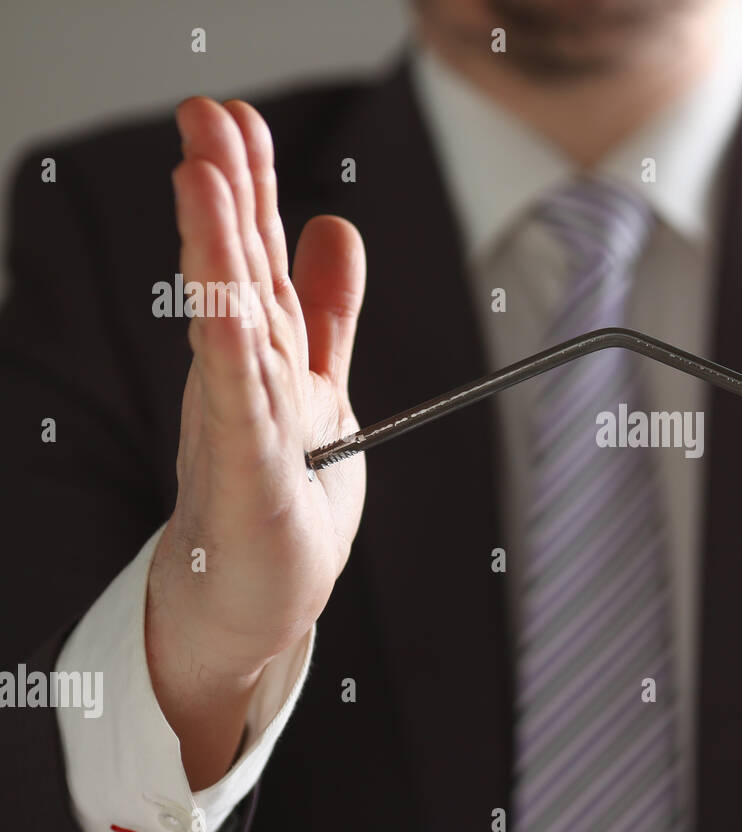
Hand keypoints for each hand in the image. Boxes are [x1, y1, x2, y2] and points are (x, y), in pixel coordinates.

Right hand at [145, 97, 366, 788]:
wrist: (246, 607)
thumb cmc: (277, 502)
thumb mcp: (318, 385)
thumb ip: (328, 311)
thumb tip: (336, 225)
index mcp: (269, 354)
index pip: (259, 259)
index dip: (250, 188)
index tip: (237, 117)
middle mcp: (247, 380)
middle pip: (237, 275)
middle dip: (226, 192)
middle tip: (206, 110)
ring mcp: (240, 426)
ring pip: (230, 326)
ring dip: (216, 253)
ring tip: (201, 174)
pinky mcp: (244, 482)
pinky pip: (239, 410)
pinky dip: (231, 354)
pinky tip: (223, 302)